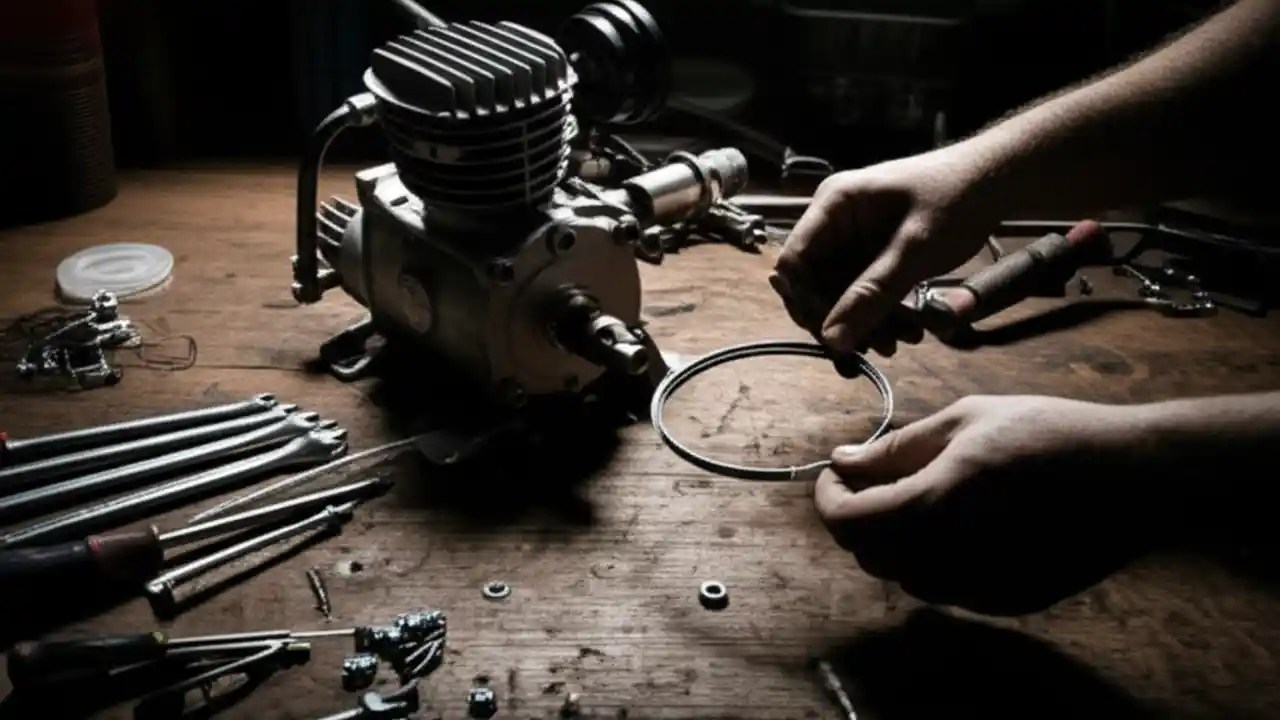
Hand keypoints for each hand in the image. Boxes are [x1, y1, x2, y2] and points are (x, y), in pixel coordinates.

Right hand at [771, 146, 996, 355]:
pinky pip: (868, 293)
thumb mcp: (913, 250)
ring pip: (844, 294)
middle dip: (843, 320)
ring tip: (901, 342)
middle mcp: (837, 223)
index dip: (804, 303)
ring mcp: (856, 240)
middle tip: (872, 349)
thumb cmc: (956, 199)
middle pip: (817, 284)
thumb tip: (832, 341)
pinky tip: (911, 331)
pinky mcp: (878, 255)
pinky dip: (885, 314)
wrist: (1001, 180)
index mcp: (834, 205)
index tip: (830, 336)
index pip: (793, 263)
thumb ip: (871, 295)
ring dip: (868, 323)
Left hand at [814, 395, 1161, 614]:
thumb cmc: (1052, 432)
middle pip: (868, 555)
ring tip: (920, 496)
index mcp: (935, 504)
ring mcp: (981, 587)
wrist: (1138, 476)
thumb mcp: (967, 418)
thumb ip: (897, 448)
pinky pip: (946, 588)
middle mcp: (952, 557)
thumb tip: (843, 461)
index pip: (846, 524)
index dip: (828, 499)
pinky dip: (934, 558)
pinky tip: (962, 523)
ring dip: (894, 540)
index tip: (836, 476)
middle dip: (858, 517)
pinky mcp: (1008, 602)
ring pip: (904, 577)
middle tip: (873, 480)